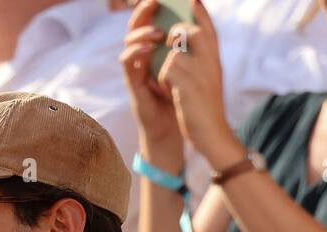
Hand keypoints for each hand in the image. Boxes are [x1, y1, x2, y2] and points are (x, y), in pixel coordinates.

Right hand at [120, 1, 182, 158]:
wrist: (177, 124)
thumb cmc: (184, 94)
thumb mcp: (193, 62)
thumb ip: (194, 39)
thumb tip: (199, 8)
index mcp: (158, 47)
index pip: (152, 19)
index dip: (153, 6)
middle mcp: (144, 54)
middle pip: (137, 25)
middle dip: (144, 11)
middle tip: (154, 2)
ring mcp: (137, 68)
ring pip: (129, 41)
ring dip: (142, 32)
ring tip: (159, 33)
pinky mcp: (133, 82)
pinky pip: (126, 62)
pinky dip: (135, 52)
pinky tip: (148, 48)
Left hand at [158, 0, 243, 166]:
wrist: (212, 133)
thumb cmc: (205, 107)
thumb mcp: (207, 79)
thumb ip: (200, 59)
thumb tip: (183, 40)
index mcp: (215, 58)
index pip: (208, 27)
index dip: (200, 12)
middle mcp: (211, 61)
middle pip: (191, 32)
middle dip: (176, 34)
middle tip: (170, 41)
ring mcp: (200, 72)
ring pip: (174, 54)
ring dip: (167, 70)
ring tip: (175, 86)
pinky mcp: (187, 85)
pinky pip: (166, 71)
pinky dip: (164, 83)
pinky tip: (174, 96)